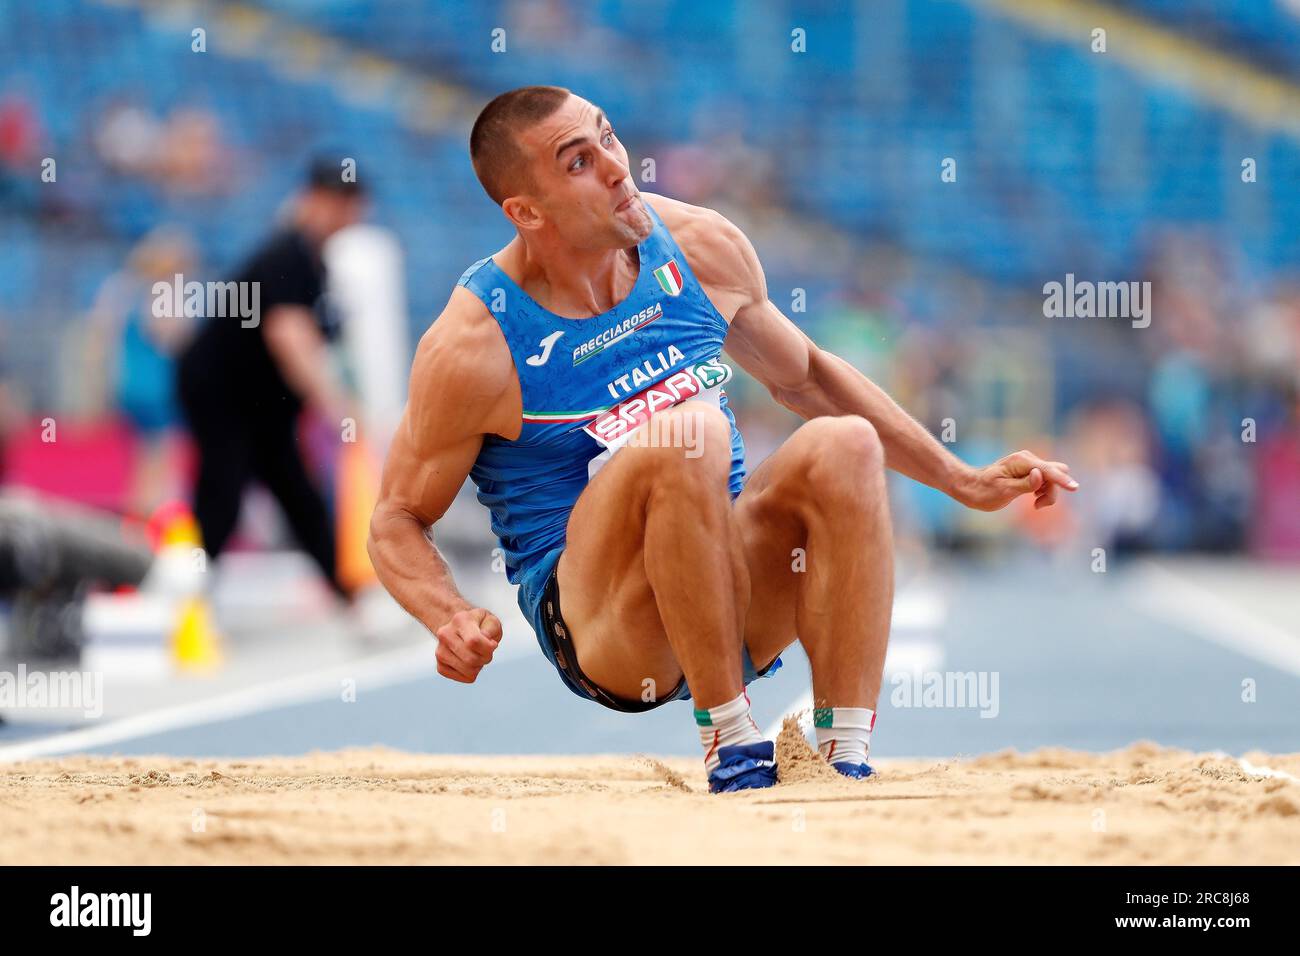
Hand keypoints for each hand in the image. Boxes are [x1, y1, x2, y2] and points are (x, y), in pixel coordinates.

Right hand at [433, 607, 503, 682]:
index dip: (488, 647)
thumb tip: (485, 640)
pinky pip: (464, 678)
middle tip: (486, 651)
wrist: (461, 630)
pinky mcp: (440, 666)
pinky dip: (473, 673)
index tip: (493, 644)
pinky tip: (470, 662)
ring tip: (477, 655)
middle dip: (486, 658)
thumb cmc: (480, 626)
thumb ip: (491, 629)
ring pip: (468, 671)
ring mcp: (440, 651)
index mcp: (459, 620)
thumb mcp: (491, 621)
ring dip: (479, 666)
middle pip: (471, 659)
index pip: (473, 641)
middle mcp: (445, 634)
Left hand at [956, 450, 1078, 512]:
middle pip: (1055, 472)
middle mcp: (1027, 459)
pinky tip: (1033, 499)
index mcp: (1021, 462)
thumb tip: (1040, 475)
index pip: (1048, 471)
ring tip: (1034, 504)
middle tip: (1037, 503)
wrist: (971, 488)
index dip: (1062, 480)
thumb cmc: (984, 491)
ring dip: (1048, 492)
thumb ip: (1025, 484)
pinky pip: (1046, 480)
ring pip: (1052, 478)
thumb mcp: (1003, 491)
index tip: (1074, 488)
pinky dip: (1044, 491)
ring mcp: (1029, 464)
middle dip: (1053, 488)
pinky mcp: (1029, 471)